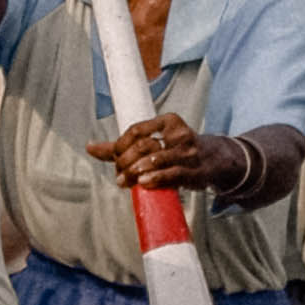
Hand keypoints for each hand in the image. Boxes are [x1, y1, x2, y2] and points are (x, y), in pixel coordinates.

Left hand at [108, 114, 226, 196]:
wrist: (214, 161)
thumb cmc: (177, 151)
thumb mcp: (153, 142)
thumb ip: (121, 146)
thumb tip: (89, 147)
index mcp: (168, 121)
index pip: (136, 130)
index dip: (120, 145)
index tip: (114, 158)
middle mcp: (179, 134)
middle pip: (144, 146)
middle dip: (126, 162)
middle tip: (119, 175)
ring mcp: (189, 152)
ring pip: (156, 159)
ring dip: (137, 172)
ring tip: (125, 180)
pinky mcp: (195, 171)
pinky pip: (172, 174)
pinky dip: (155, 178)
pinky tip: (143, 183)